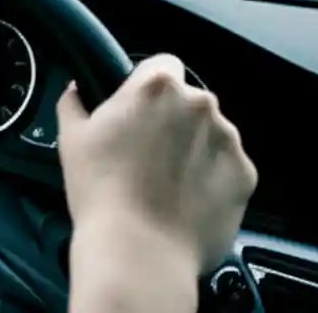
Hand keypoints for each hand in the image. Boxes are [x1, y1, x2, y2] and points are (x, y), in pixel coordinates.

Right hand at [57, 54, 256, 310]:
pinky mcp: (245, 174)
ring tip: (166, 184)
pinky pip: (229, 168)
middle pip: (190, 101)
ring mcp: (228, 139)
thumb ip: (74, 104)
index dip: (149, 87)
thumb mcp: (72, 140)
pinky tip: (186, 201)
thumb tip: (74, 91)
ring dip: (195, 150)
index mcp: (157, 86)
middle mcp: (199, 104)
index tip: (139, 111)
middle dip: (174, 121)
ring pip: (212, 134)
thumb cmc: (101, 194)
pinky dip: (213, 180)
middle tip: (147, 154)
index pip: (163, 64)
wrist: (138, 252)